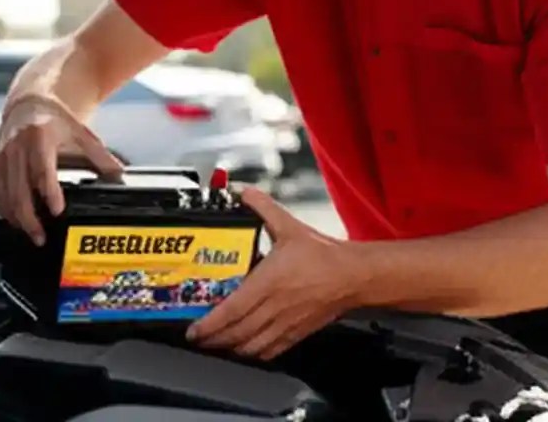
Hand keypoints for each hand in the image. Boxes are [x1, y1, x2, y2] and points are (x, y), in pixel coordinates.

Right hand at [0, 93, 122, 244]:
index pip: (42, 169)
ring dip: (16, 217)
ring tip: (30, 233)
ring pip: (4, 193)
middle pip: (20, 189)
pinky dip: (3, 207)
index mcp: (40, 136)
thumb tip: (118, 175)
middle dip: (29, 217)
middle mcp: (17, 146)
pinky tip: (14, 219)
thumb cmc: (54, 119)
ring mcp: (3, 154)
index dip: (49, 192)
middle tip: (41, 236)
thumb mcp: (80, 133)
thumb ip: (99, 157)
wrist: (29, 103)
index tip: (56, 211)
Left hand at [186, 186, 363, 359]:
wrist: (354, 275)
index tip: (194, 329)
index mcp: (269, 282)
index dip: (209, 324)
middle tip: (197, 338)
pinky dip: (254, 353)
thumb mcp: (289, 226)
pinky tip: (246, 348)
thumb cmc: (324, 255)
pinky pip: (271, 351)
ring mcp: (286, 323)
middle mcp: (275, 307)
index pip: (232, 310)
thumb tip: (245, 193)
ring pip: (252, 346)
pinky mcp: (297, 333)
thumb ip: (264, 208)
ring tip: (216, 343)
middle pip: (237, 333)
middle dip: (212, 339)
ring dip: (231, 348)